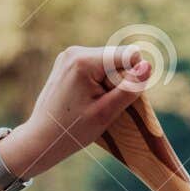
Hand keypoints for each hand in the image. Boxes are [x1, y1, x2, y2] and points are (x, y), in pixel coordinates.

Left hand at [0, 46, 153, 178]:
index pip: (129, 56)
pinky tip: (85, 100)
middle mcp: (75, 51)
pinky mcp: (67, 63)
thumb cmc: (73, 130)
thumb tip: (148, 66)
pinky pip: (96, 67)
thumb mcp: (106, 113)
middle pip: (117, 59)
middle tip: (99, 105)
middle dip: (117, 82)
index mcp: (84, 60)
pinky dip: (97, 83)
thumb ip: (129, 89)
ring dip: (108, 84)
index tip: (112, 99)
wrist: (41, 139)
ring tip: (91, 104)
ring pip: (108, 64)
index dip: (131, 79)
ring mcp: (69, 56)